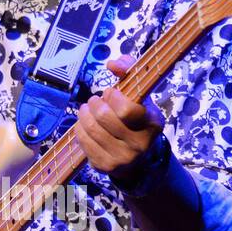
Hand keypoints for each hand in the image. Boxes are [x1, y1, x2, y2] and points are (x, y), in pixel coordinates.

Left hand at [76, 54, 164, 183]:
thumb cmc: (137, 120)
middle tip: (94, 100)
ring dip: (84, 114)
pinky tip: (84, 124)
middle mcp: (139, 145)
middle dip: (94, 103)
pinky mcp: (105, 166)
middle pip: (104, 118)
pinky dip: (80, 129)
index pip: (126, 110)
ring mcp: (121, 158)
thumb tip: (112, 63)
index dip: (113, 97)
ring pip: (92, 130)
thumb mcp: (140, 97)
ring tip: (86, 109)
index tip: (110, 92)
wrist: (139, 159)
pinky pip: (84, 142)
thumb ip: (130, 72)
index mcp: (151, 125)